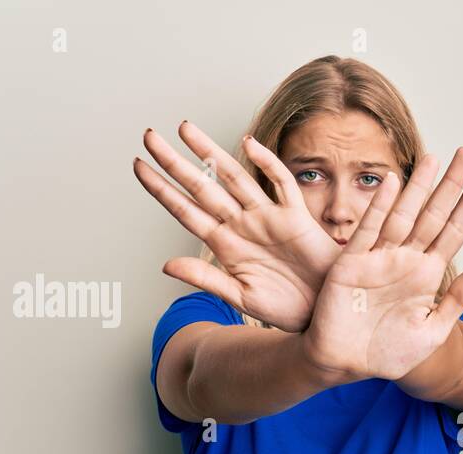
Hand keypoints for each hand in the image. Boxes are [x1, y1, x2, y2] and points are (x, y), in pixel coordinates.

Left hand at [133, 120, 340, 331]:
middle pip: (203, 186)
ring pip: (234, 177)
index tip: (138, 166)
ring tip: (185, 129)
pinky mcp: (295, 218)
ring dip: (210, 152)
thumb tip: (166, 265)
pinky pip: (281, 184)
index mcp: (225, 244)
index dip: (161, 188)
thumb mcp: (241, 297)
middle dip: (176, 161)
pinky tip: (249, 144)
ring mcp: (268, 218)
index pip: (185, 209)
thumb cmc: (286, 308)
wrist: (323, 315)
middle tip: (150, 136)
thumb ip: (206, 278)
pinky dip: (267, 163)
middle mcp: (242, 225)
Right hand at [301, 149, 462, 382]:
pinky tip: (392, 183)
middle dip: (450, 184)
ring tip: (434, 158)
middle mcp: (406, 260)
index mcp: (427, 275)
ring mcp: (379, 258)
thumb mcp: (431, 333)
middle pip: (433, 214)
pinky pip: (368, 230)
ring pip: (403, 214)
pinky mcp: (352, 263)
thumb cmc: (387, 353)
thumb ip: (457, 301)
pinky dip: (379, 208)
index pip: (454, 231)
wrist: (345, 365)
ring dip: (418, 187)